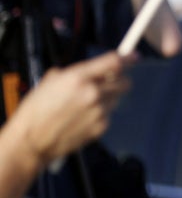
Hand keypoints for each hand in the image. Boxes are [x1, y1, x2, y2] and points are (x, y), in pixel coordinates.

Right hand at [8, 52, 132, 166]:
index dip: (127, 58)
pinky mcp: (101, 126)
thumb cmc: (35, 111)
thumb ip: (76, 73)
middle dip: (118, 80)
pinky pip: (109, 114)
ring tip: (86, 104)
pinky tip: (83, 117)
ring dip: (108, 97)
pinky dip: (101, 113)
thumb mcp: (51, 81)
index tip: (133, 56)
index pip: (114, 62)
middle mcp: (93, 93)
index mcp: (78, 77)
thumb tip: (94, 70)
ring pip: (117, 98)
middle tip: (107, 83)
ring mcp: (99, 111)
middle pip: (123, 81)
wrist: (31, 141)